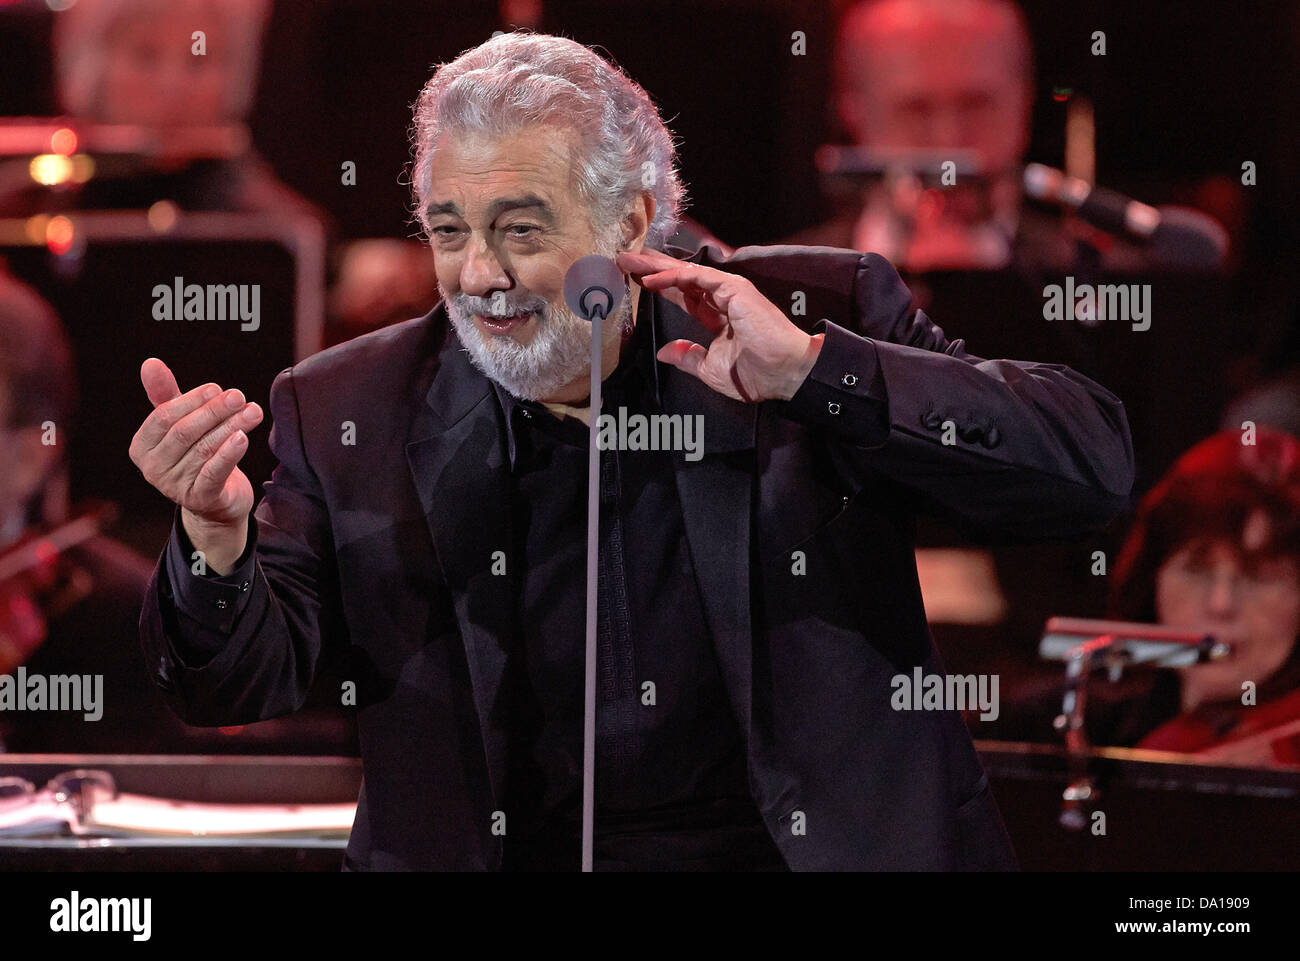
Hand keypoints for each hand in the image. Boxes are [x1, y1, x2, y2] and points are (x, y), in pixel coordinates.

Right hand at [129, 359, 263, 569]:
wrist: (217, 501)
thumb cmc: (196, 455)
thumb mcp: (180, 425)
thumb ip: (166, 396)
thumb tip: (150, 363)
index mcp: (142, 447)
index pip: (164, 417)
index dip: (191, 400)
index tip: (217, 388)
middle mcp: (152, 469)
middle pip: (185, 432)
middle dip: (214, 411)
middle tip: (239, 396)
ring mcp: (174, 487)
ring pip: (204, 449)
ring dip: (231, 426)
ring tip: (253, 411)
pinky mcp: (200, 499)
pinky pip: (214, 473)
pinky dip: (229, 453)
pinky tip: (243, 437)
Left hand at [617, 249, 822, 402]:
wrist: (784, 373)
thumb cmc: (756, 374)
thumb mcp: (710, 370)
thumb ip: (688, 358)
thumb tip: (666, 353)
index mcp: (719, 318)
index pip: (684, 296)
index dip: (660, 287)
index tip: (636, 280)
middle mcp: (723, 300)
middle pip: (680, 279)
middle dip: (652, 268)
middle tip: (624, 258)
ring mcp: (729, 292)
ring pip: (685, 273)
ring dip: (656, 266)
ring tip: (629, 260)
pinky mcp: (733, 289)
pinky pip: (696, 278)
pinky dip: (672, 277)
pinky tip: (650, 278)